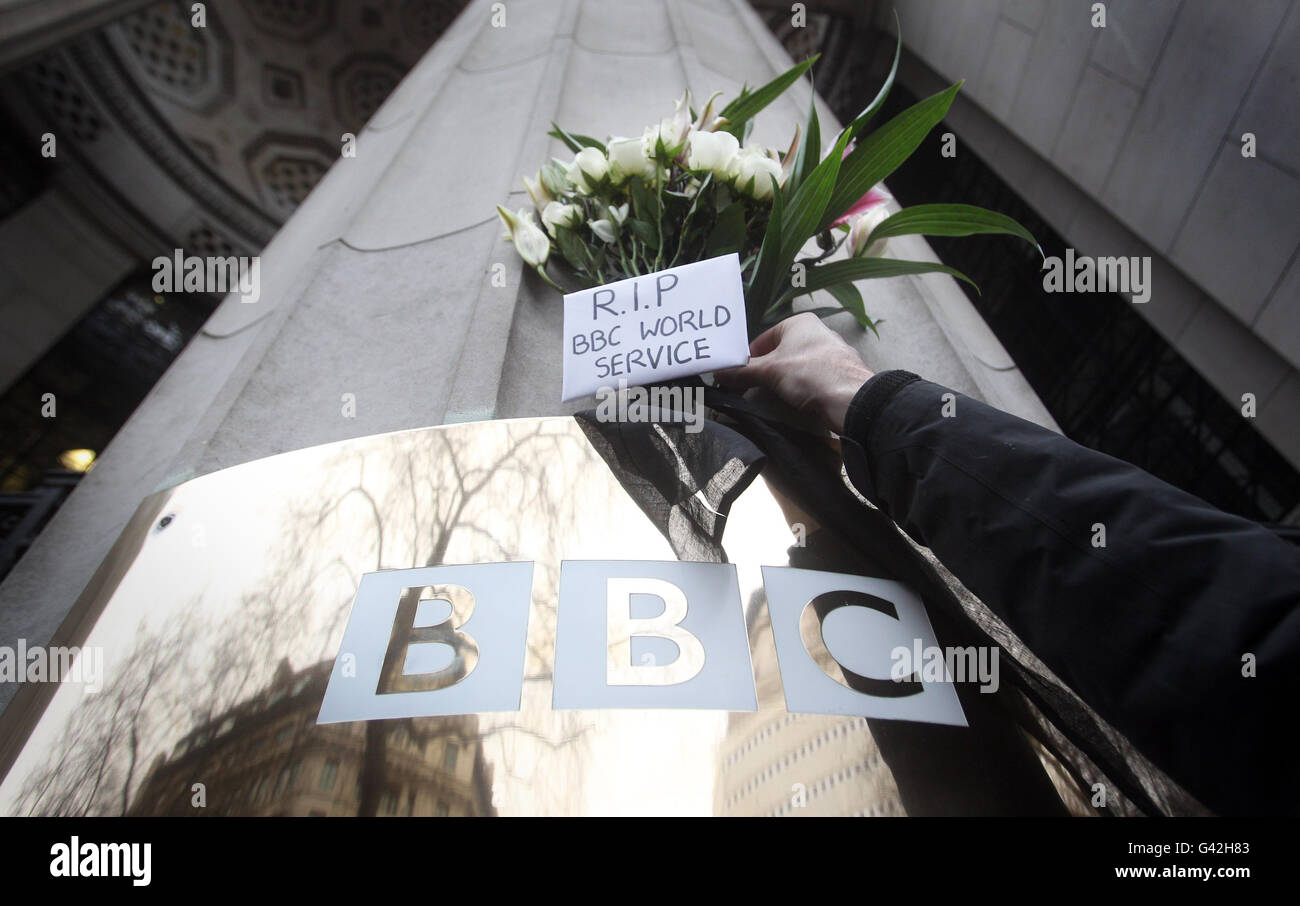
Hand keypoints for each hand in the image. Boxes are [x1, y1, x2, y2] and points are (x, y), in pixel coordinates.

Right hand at [717, 312, 872, 433]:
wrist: (851, 398)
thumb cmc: (809, 374)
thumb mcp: (769, 372)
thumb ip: (742, 372)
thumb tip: (718, 373)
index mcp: (800, 323)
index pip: (764, 339)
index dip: (749, 358)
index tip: (738, 376)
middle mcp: (817, 332)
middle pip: (780, 353)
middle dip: (765, 371)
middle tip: (752, 388)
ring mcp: (832, 352)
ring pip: (797, 366)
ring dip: (783, 380)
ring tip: (774, 396)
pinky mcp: (840, 372)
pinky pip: (813, 378)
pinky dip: (802, 387)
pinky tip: (798, 400)